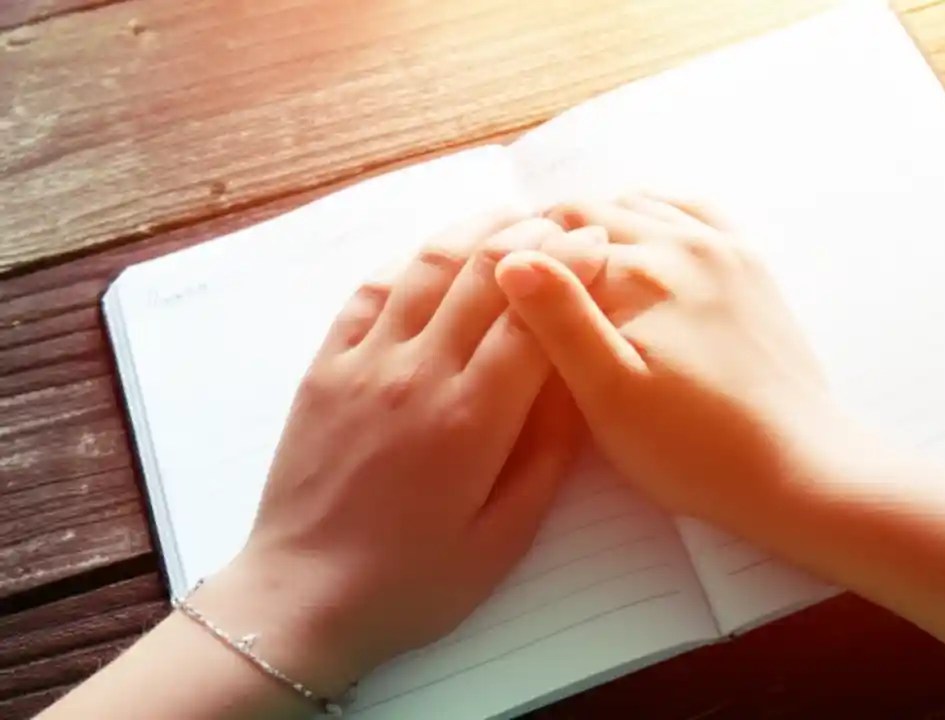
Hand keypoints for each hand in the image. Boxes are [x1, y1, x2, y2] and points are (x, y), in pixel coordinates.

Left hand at [194, 212, 605, 694]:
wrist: (303, 599)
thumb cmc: (415, 582)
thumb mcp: (505, 539)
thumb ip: (547, 457)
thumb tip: (576, 385)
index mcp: (471, 419)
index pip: (533, 318)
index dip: (571, 270)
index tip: (599, 244)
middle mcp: (416, 375)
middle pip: (483, 275)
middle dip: (533, 235)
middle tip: (566, 216)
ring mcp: (363, 364)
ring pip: (426, 267)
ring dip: (473, 230)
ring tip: (511, 212)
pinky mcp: (324, 368)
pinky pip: (368, 292)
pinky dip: (409, 260)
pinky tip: (436, 251)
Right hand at [494, 196, 840, 535]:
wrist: (799, 470)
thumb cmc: (695, 450)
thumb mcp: (610, 397)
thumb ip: (559, 321)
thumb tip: (512, 257)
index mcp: (638, 271)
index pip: (549, 238)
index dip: (513, 263)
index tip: (493, 298)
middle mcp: (681, 241)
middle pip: (591, 212)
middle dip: (551, 240)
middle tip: (529, 292)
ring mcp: (723, 248)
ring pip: (638, 205)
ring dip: (599, 226)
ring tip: (576, 276)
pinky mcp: (749, 265)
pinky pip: (691, 212)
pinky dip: (655, 218)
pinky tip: (641, 247)